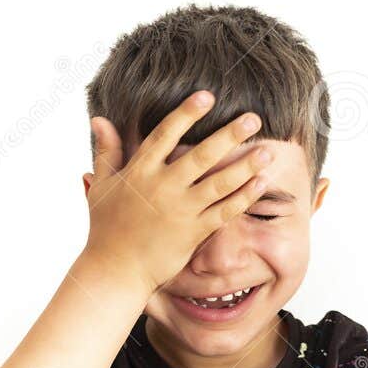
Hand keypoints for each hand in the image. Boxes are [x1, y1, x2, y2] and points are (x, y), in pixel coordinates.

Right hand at [82, 91, 271, 293]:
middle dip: (229, 135)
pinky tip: (261, 183)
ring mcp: (180, 210)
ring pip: (219, 183)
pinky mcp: (193, 232)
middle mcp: (163, 187)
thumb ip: (106, 151)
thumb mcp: (102, 186)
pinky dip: (244, 197)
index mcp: (140, 172)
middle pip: (201, 155)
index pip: (165, 135)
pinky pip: (224, 211)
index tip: (207, 96)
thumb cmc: (106, 228)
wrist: (115, 271)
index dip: (186, 114)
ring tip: (267, 151)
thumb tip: (99, 119)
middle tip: (253, 119)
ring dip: (245, 166)